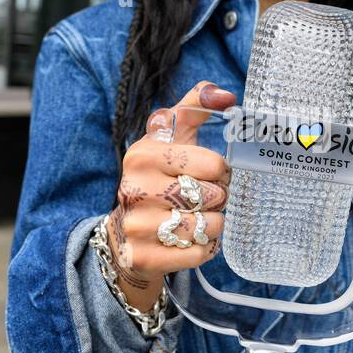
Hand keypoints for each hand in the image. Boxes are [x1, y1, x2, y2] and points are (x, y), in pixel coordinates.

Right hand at [106, 81, 236, 310]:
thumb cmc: (158, 177)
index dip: (221, 172)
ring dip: (213, 225)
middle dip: (218, 199)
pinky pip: (198, 254)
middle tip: (203, 198)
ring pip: (208, 227)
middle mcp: (134, 189)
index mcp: (142, 155)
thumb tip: (226, 96)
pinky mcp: (142, 257)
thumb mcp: (170, 137)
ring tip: (197, 218)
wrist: (126, 232)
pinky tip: (190, 239)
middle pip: (213, 196)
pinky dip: (204, 248)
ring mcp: (136, 225)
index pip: (213, 165)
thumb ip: (195, 106)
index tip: (210, 174)